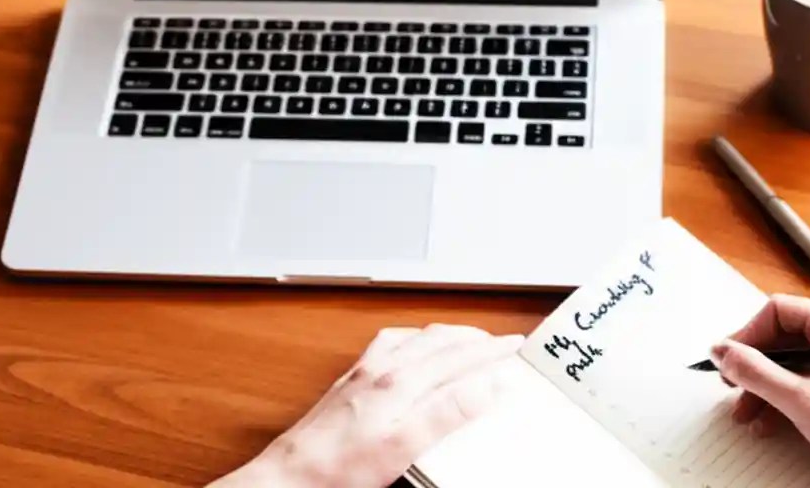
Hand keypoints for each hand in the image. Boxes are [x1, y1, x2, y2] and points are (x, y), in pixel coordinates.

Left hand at [211, 325, 522, 487]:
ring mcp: (363, 373)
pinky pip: (388, 345)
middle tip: (499, 342)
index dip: (492, 349)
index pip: (459, 355)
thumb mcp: (405, 444)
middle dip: (473, 337)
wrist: (292, 475)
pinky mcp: (350, 383)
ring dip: (445, 335)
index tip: (517, 345)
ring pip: (414, 338)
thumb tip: (487, 384)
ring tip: (464, 340)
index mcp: (400, 380)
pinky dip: (412, 341)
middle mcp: (381, 368)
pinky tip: (409, 350)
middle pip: (438, 340)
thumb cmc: (341, 468)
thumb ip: (447, 411)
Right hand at [711, 295, 809, 487]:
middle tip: (732, 385)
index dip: (748, 335)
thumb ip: (754, 371)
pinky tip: (767, 422)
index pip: (779, 311)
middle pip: (783, 338)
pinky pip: (804, 382)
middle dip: (754, 367)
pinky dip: (782, 399)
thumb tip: (722, 351)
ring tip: (746, 412)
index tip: (727, 359)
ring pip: (791, 363)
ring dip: (763, 387)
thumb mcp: (798, 398)